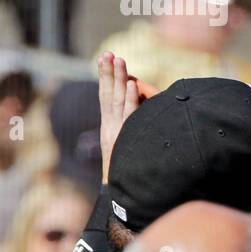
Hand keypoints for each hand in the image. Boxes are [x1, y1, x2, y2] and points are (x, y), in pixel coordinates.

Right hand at [97, 52, 142, 182]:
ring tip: (119, 60)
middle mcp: (111, 129)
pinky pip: (131, 117)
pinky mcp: (127, 140)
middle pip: (108, 95)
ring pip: (118, 102)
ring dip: (119, 80)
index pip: (107, 98)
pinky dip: (132, 101)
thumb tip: (144, 112)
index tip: (107, 59)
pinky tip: (132, 85)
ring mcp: (118, 134)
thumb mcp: (130, 148)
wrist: (124, 198)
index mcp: (111, 129)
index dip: (106, 78)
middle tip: (108, 53)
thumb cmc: (132, 174)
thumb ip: (134, 130)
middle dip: (108, 73)